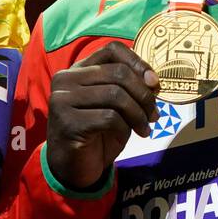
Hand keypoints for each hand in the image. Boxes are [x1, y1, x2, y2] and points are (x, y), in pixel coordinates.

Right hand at [46, 41, 160, 191]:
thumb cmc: (97, 133)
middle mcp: (65, 80)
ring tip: (145, 127)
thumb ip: (128, 87)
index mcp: (78, 70)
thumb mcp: (115, 105)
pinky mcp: (68, 122)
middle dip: (144, 94)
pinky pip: (109, 117)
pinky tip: (126, 136)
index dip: (138, 63)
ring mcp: (63, 100)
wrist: (73, 168)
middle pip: (118, 73)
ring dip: (138, 113)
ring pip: (116, 95)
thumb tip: (153, 81)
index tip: (154, 84)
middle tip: (154, 114)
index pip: (112, 50)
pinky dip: (125, 127)